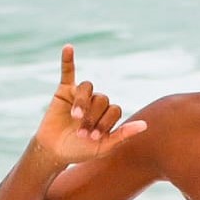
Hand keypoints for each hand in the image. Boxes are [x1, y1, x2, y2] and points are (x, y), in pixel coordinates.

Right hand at [33, 44, 146, 164]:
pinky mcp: (64, 91)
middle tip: (82, 133)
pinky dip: (67, 60)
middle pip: (102, 99)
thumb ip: (122, 135)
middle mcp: (97, 102)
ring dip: (83, 102)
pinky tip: (68, 48)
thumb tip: (145, 125)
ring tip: (75, 117)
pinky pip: (67, 72)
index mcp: (108, 114)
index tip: (93, 138)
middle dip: (92, 117)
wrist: (55, 151)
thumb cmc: (80, 150)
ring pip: (88, 88)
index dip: (105, 123)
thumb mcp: (103, 147)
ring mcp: (81, 95)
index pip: (114, 109)